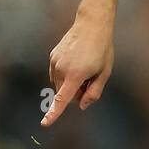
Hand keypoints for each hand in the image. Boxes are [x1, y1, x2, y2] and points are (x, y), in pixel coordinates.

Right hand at [41, 7, 114, 126]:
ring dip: (70, 83)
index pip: (62, 99)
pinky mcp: (52, 56)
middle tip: (89, 81)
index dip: (53, 113)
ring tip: (84, 68)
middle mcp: (61, 69)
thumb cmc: (102, 50)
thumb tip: (81, 106)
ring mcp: (54, 62)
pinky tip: (77, 62)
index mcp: (75, 75)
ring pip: (60, 84)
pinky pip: (57, 74)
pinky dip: (65, 74)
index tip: (45, 123)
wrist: (91, 24)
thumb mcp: (104, 73)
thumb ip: (94, 93)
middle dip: (75, 93)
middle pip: (64, 94)